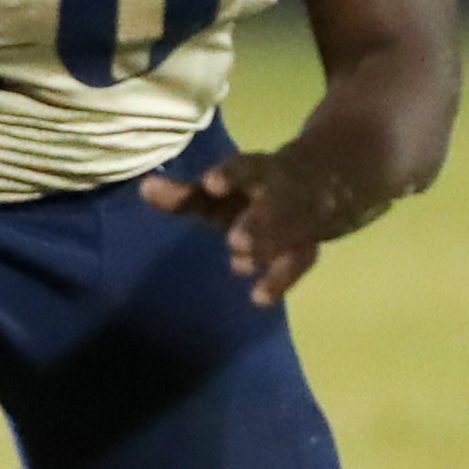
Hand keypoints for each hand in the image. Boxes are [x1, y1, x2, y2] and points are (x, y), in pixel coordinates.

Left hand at [140, 150, 326, 305]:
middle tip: (236, 240)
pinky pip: (298, 263)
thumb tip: (143, 188)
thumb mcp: (223, 188)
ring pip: (288, 233)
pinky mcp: (307, 246)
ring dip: (266, 248)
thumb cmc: (253, 190)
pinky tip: (258, 298)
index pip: (246, 169)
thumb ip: (184, 194)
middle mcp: (282, 194)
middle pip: (273, 206)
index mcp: (259, 172)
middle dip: (257, 223)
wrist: (325, 183)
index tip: (212, 184)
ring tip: (238, 262)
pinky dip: (280, 281)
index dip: (231, 175)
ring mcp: (300, 220)